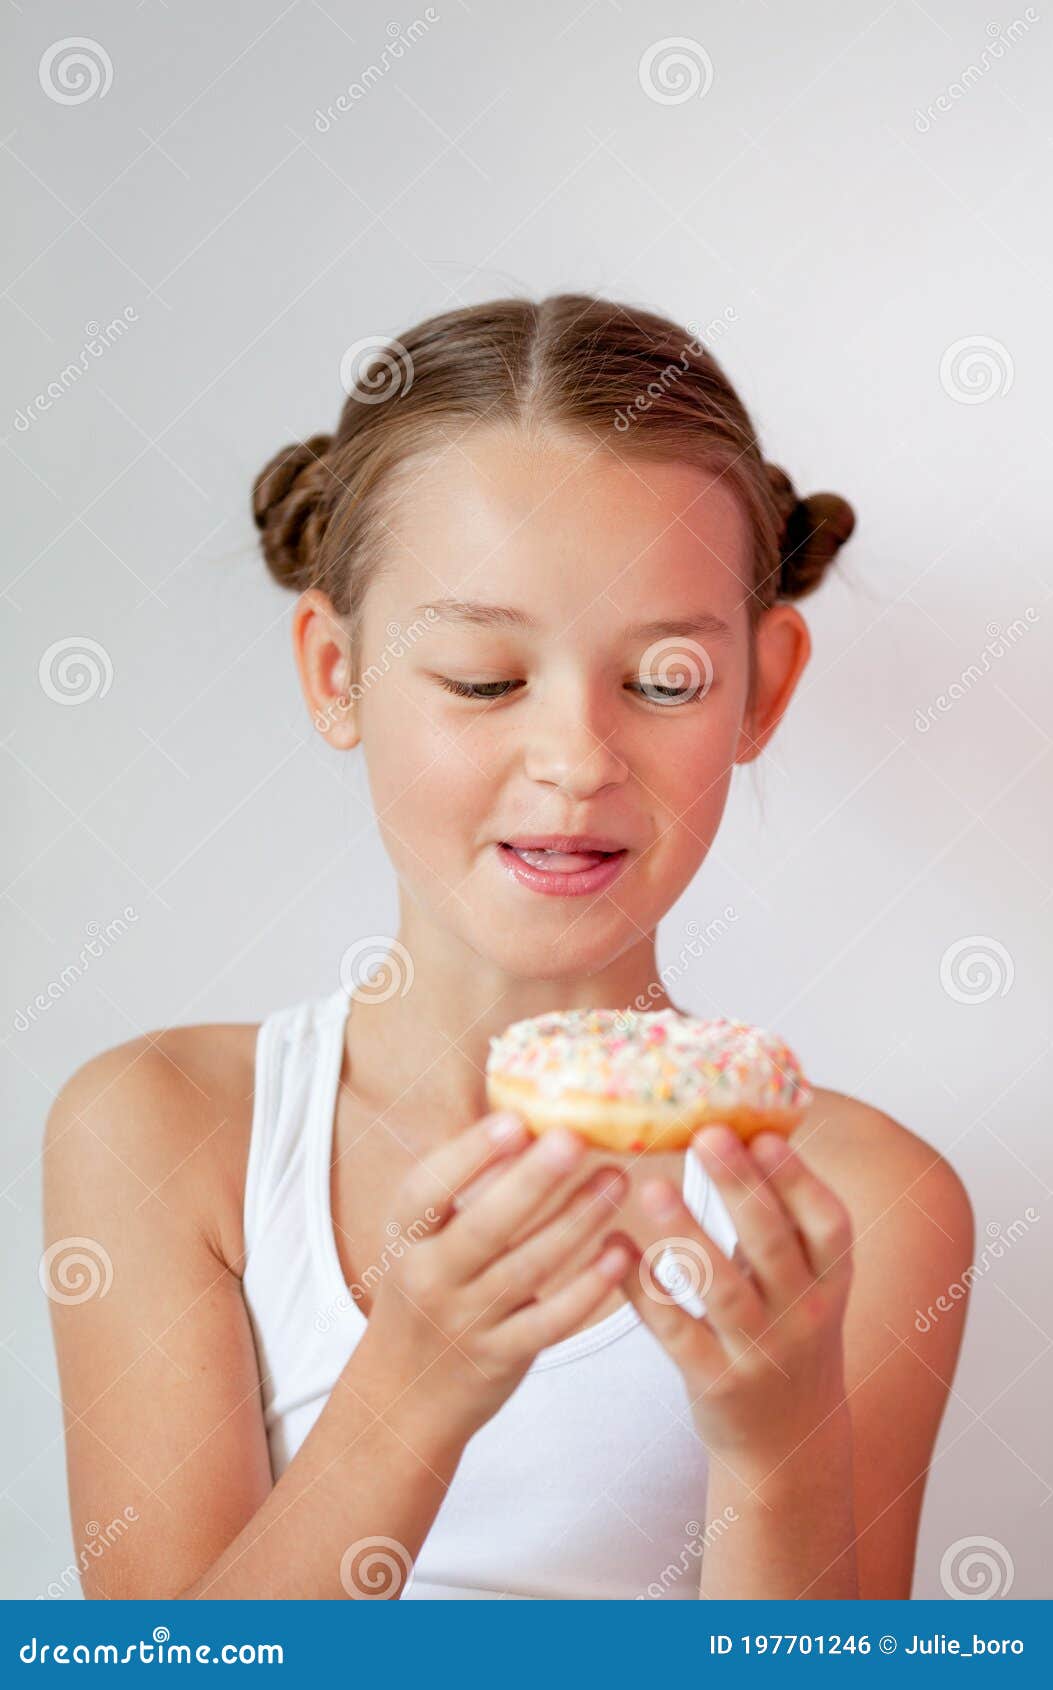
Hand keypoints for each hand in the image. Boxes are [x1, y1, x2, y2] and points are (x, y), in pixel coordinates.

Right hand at [357, 1113, 629, 1445]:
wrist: (401, 1396)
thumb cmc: (425, 1291)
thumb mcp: (421, 1240)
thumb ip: (461, 1189)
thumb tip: (522, 1119)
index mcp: (406, 1237)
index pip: (427, 1190)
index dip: (468, 1155)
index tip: (515, 1122)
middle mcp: (430, 1278)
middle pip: (485, 1227)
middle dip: (533, 1182)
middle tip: (576, 1138)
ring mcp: (465, 1321)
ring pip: (528, 1268)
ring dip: (577, 1221)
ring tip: (617, 1181)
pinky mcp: (501, 1357)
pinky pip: (550, 1322)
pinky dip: (586, 1288)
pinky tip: (619, 1253)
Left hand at [609, 1125, 853, 1475]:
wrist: (791, 1443)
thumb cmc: (788, 1331)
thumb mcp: (807, 1279)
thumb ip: (785, 1217)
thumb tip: (755, 1118)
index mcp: (831, 1281)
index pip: (827, 1224)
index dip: (799, 1180)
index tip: (766, 1133)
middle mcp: (803, 1315)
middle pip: (772, 1245)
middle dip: (740, 1187)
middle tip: (706, 1135)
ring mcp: (760, 1352)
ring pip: (723, 1290)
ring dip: (688, 1235)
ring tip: (653, 1187)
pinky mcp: (716, 1383)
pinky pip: (679, 1334)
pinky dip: (647, 1291)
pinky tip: (618, 1247)